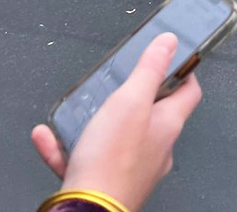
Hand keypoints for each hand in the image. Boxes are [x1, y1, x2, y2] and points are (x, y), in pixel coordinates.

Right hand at [31, 32, 201, 211]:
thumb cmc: (112, 160)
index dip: (182, 71)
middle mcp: (155, 148)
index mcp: (167, 125)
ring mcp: (132, 167)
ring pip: (116, 134)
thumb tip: (170, 42)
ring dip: (96, 118)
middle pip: (152, 112)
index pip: (188, 92)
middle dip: (134, 94)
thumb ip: (150, 69)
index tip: (170, 58)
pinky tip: (47, 135)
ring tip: (79, 107)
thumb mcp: (132, 100)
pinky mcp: (105, 181)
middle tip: (118, 80)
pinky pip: (85, 156)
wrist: (86, 211)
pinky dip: (66, 144)